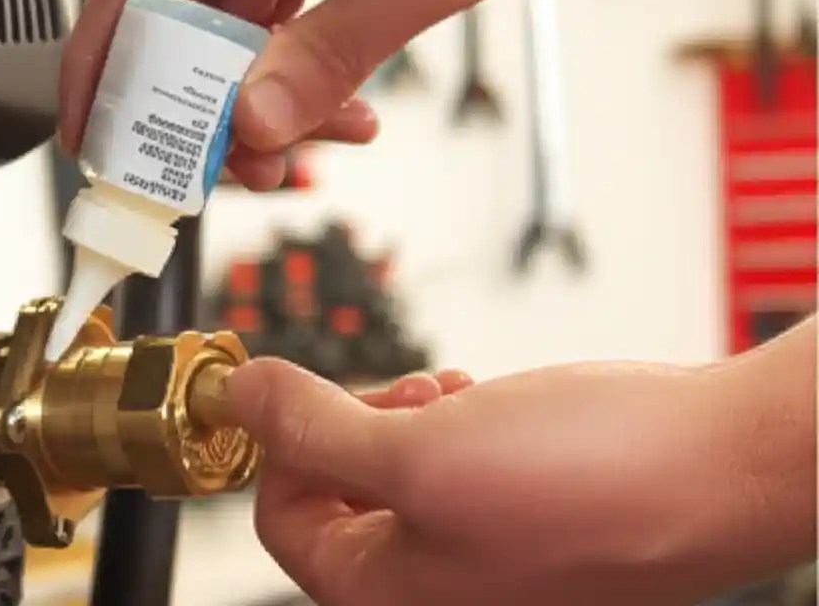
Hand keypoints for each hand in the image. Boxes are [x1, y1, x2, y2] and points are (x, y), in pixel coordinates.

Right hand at [60, 0, 570, 188]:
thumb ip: (337, 50)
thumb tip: (259, 123)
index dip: (102, 70)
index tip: (94, 143)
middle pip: (178, 28)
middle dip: (202, 111)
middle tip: (241, 167)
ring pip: (228, 45)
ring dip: (261, 108)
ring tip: (310, 148)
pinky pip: (275, 37)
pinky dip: (300, 85)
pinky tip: (344, 113)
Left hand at [228, 326, 816, 605]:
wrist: (729, 467)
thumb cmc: (594, 482)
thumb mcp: (420, 451)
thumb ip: (315, 430)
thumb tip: (243, 399)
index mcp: (392, 593)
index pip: (285, 522)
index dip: (278, 446)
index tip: (290, 389)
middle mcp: (439, 585)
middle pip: (341, 496)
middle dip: (352, 425)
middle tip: (392, 387)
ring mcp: (489, 554)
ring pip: (403, 476)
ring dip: (406, 418)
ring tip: (449, 390)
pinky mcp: (532, 518)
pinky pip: (462, 470)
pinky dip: (458, 425)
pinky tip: (486, 398)